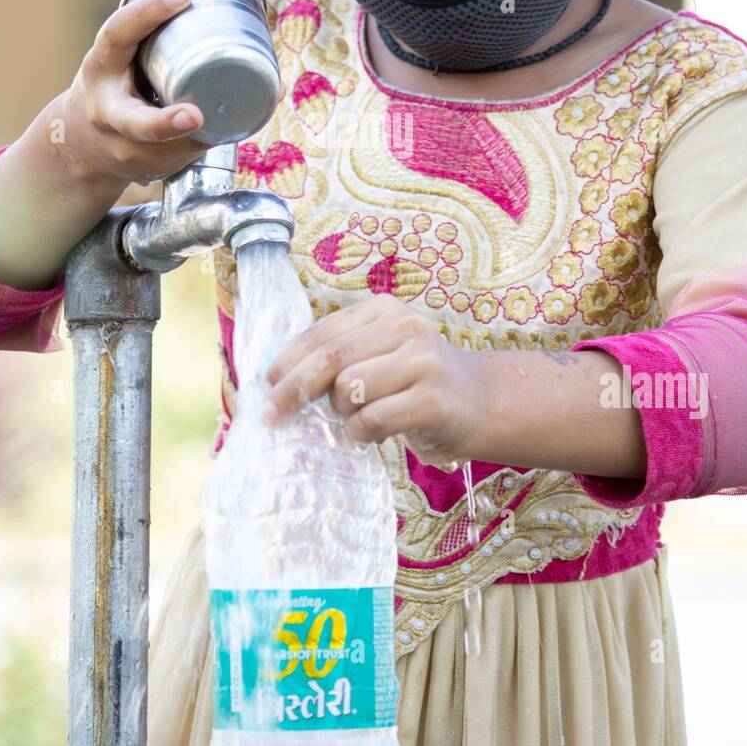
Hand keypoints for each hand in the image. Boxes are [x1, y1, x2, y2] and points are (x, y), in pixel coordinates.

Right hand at [59, 0, 285, 185]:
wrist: (78, 142)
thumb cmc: (113, 85)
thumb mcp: (118, 56)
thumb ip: (151, 33)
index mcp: (100, 68)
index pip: (117, 35)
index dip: (147, 13)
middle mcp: (106, 112)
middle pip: (134, 124)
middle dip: (165, 123)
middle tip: (196, 115)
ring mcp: (123, 149)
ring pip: (168, 151)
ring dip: (206, 136)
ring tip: (250, 108)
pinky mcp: (144, 170)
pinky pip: (184, 160)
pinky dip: (213, 143)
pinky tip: (241, 125)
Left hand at [262, 293, 489, 468]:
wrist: (480, 402)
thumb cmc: (416, 382)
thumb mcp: (380, 353)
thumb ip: (340, 355)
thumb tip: (277, 380)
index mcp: (385, 310)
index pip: (323, 332)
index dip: (288, 360)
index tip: (265, 385)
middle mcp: (406, 327)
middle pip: (331, 358)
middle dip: (294, 389)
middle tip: (273, 415)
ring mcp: (423, 362)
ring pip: (349, 390)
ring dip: (342, 414)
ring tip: (358, 420)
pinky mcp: (432, 400)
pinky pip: (373, 420)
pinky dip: (362, 434)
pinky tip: (373, 435)